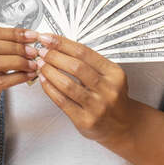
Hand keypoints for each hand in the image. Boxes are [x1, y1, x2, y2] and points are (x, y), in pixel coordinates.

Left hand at [33, 34, 140, 149]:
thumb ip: (90, 63)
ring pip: (68, 84)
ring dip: (50, 72)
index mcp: (114, 73)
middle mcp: (108, 89)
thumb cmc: (112, 98)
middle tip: (42, 52)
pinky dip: (50, 89)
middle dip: (54, 56)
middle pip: (76, 67)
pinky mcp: (85, 120)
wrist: (123, 126)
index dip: (63, 44)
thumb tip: (60, 47)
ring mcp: (97, 106)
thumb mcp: (110, 77)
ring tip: (40, 65)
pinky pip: (62, 101)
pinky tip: (43, 81)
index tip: (48, 38)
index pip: (84, 53)